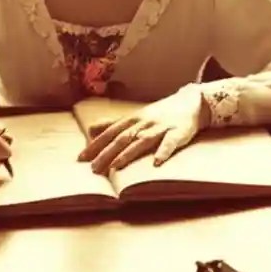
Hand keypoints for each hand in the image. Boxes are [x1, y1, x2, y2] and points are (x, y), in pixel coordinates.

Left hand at [78, 87, 210, 174]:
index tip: (80, 158)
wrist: (190, 102)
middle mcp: (143, 123)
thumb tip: (89, 129)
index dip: (95, 145)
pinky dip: (163, 152)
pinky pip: (170, 143)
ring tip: (116, 166)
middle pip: (122, 138)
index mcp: (132, 120)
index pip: (110, 133)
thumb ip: (112, 124)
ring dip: (128, 154)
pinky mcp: (177, 133)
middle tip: (94, 169)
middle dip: (107, 153)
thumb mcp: (134, 116)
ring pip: (142, 141)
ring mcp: (160, 127)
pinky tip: (156, 162)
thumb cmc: (159, 113)